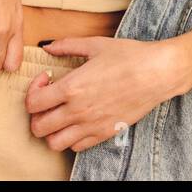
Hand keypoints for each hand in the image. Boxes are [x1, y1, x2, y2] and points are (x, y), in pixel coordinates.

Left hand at [25, 37, 187, 152]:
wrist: (158, 73)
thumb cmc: (130, 56)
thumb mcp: (96, 45)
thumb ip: (67, 45)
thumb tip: (48, 46)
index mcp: (72, 87)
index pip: (33, 102)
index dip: (33, 90)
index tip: (46, 80)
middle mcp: (78, 110)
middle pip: (38, 127)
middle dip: (37, 114)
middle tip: (49, 100)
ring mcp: (91, 125)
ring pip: (54, 143)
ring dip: (52, 130)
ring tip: (60, 114)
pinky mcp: (104, 133)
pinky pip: (76, 147)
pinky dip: (71, 137)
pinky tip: (78, 120)